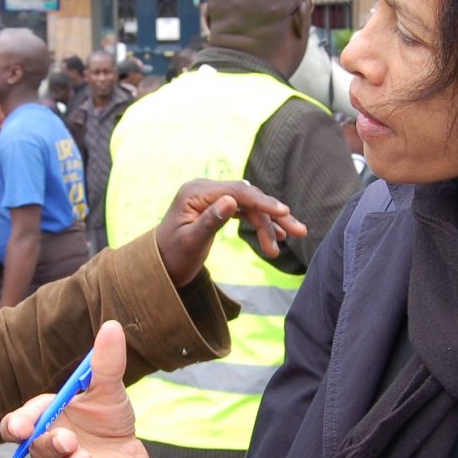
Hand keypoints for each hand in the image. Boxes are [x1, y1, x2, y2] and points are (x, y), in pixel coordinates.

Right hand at [0, 320, 154, 457]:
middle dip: (48, 446)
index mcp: (48, 419)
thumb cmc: (107, 417)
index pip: (19, 425)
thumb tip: (112, 326)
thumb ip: (105, 362)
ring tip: (85, 457)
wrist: (130, 450)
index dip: (15, 427)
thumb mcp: (107, 387)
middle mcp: (54, 446)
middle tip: (65, 439)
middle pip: (38, 451)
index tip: (20, 428)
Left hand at [155, 180, 307, 287]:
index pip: (237, 192)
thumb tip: (230, 200)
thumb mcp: (191, 242)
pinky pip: (244, 212)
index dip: (263, 202)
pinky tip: (274, 238)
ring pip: (249, 205)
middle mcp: (204, 190)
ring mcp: (211, 197)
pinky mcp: (216, 207)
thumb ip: (210, 221)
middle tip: (299, 231)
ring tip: (283, 243)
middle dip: (273, 214)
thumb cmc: (171, 257)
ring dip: (268, 224)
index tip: (286, 212)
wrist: (158, 268)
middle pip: (247, 197)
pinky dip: (259, 224)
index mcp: (196, 192)